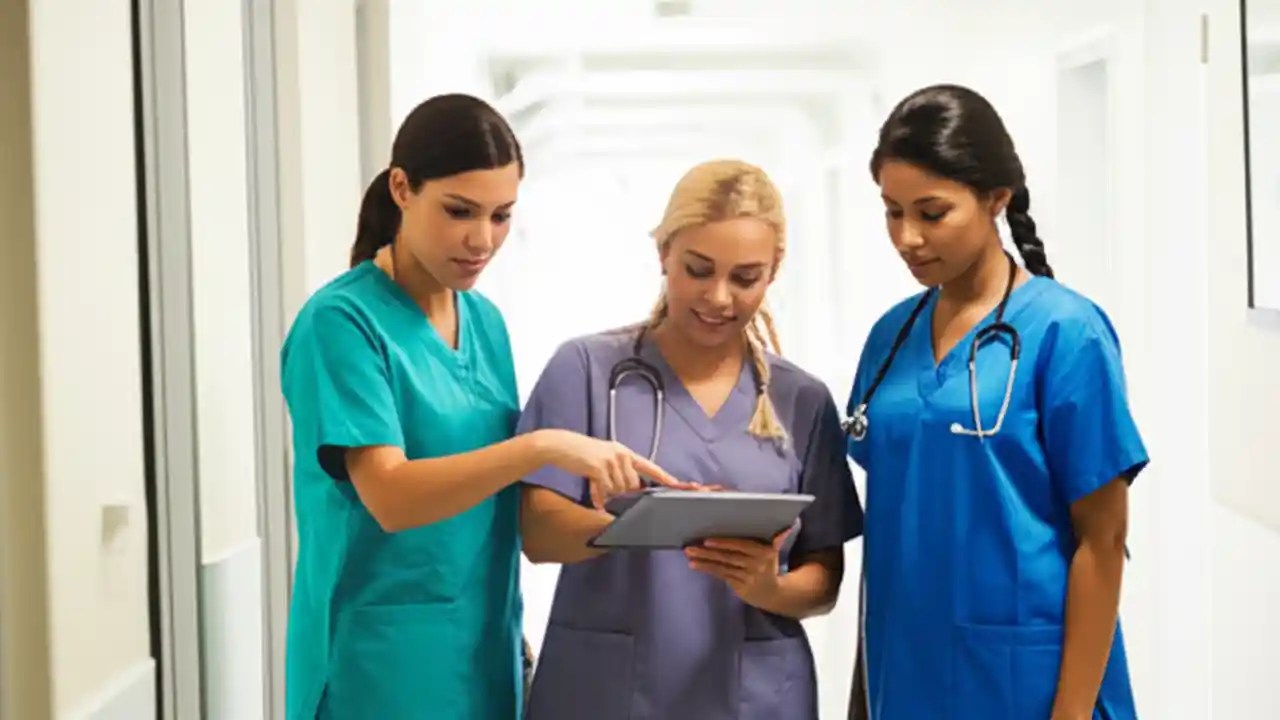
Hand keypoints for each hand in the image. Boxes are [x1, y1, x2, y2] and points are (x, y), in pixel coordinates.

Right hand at [537, 429, 697, 507]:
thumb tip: (619, 494)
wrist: (560, 445)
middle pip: (632, 485)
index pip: (650, 467)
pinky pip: (606, 490)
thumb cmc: (580, 454)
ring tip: (594, 484)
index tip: (682, 485)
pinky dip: (598, 495)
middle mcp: (622, 454)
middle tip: (603, 487)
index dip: (666, 477)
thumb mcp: (602, 461)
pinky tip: (592, 494)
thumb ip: (614, 475)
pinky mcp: (601, 467)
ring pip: (619, 489)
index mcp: (625, 452)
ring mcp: (612, 460)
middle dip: (620, 492)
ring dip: (607, 493)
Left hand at [684, 526, 792, 608]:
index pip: (741, 546)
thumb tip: (790, 525)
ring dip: (704, 561)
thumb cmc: (768, 565)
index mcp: (763, 552)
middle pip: (728, 557)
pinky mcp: (739, 587)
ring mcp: (747, 578)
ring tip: (689, 554)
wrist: (774, 594)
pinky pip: (721, 576)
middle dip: (708, 552)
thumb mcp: (774, 551)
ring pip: (722, 567)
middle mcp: (755, 566)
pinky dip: (707, 569)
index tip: (708, 540)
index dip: (724, 544)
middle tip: (690, 547)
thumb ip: (777, 538)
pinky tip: (694, 565)